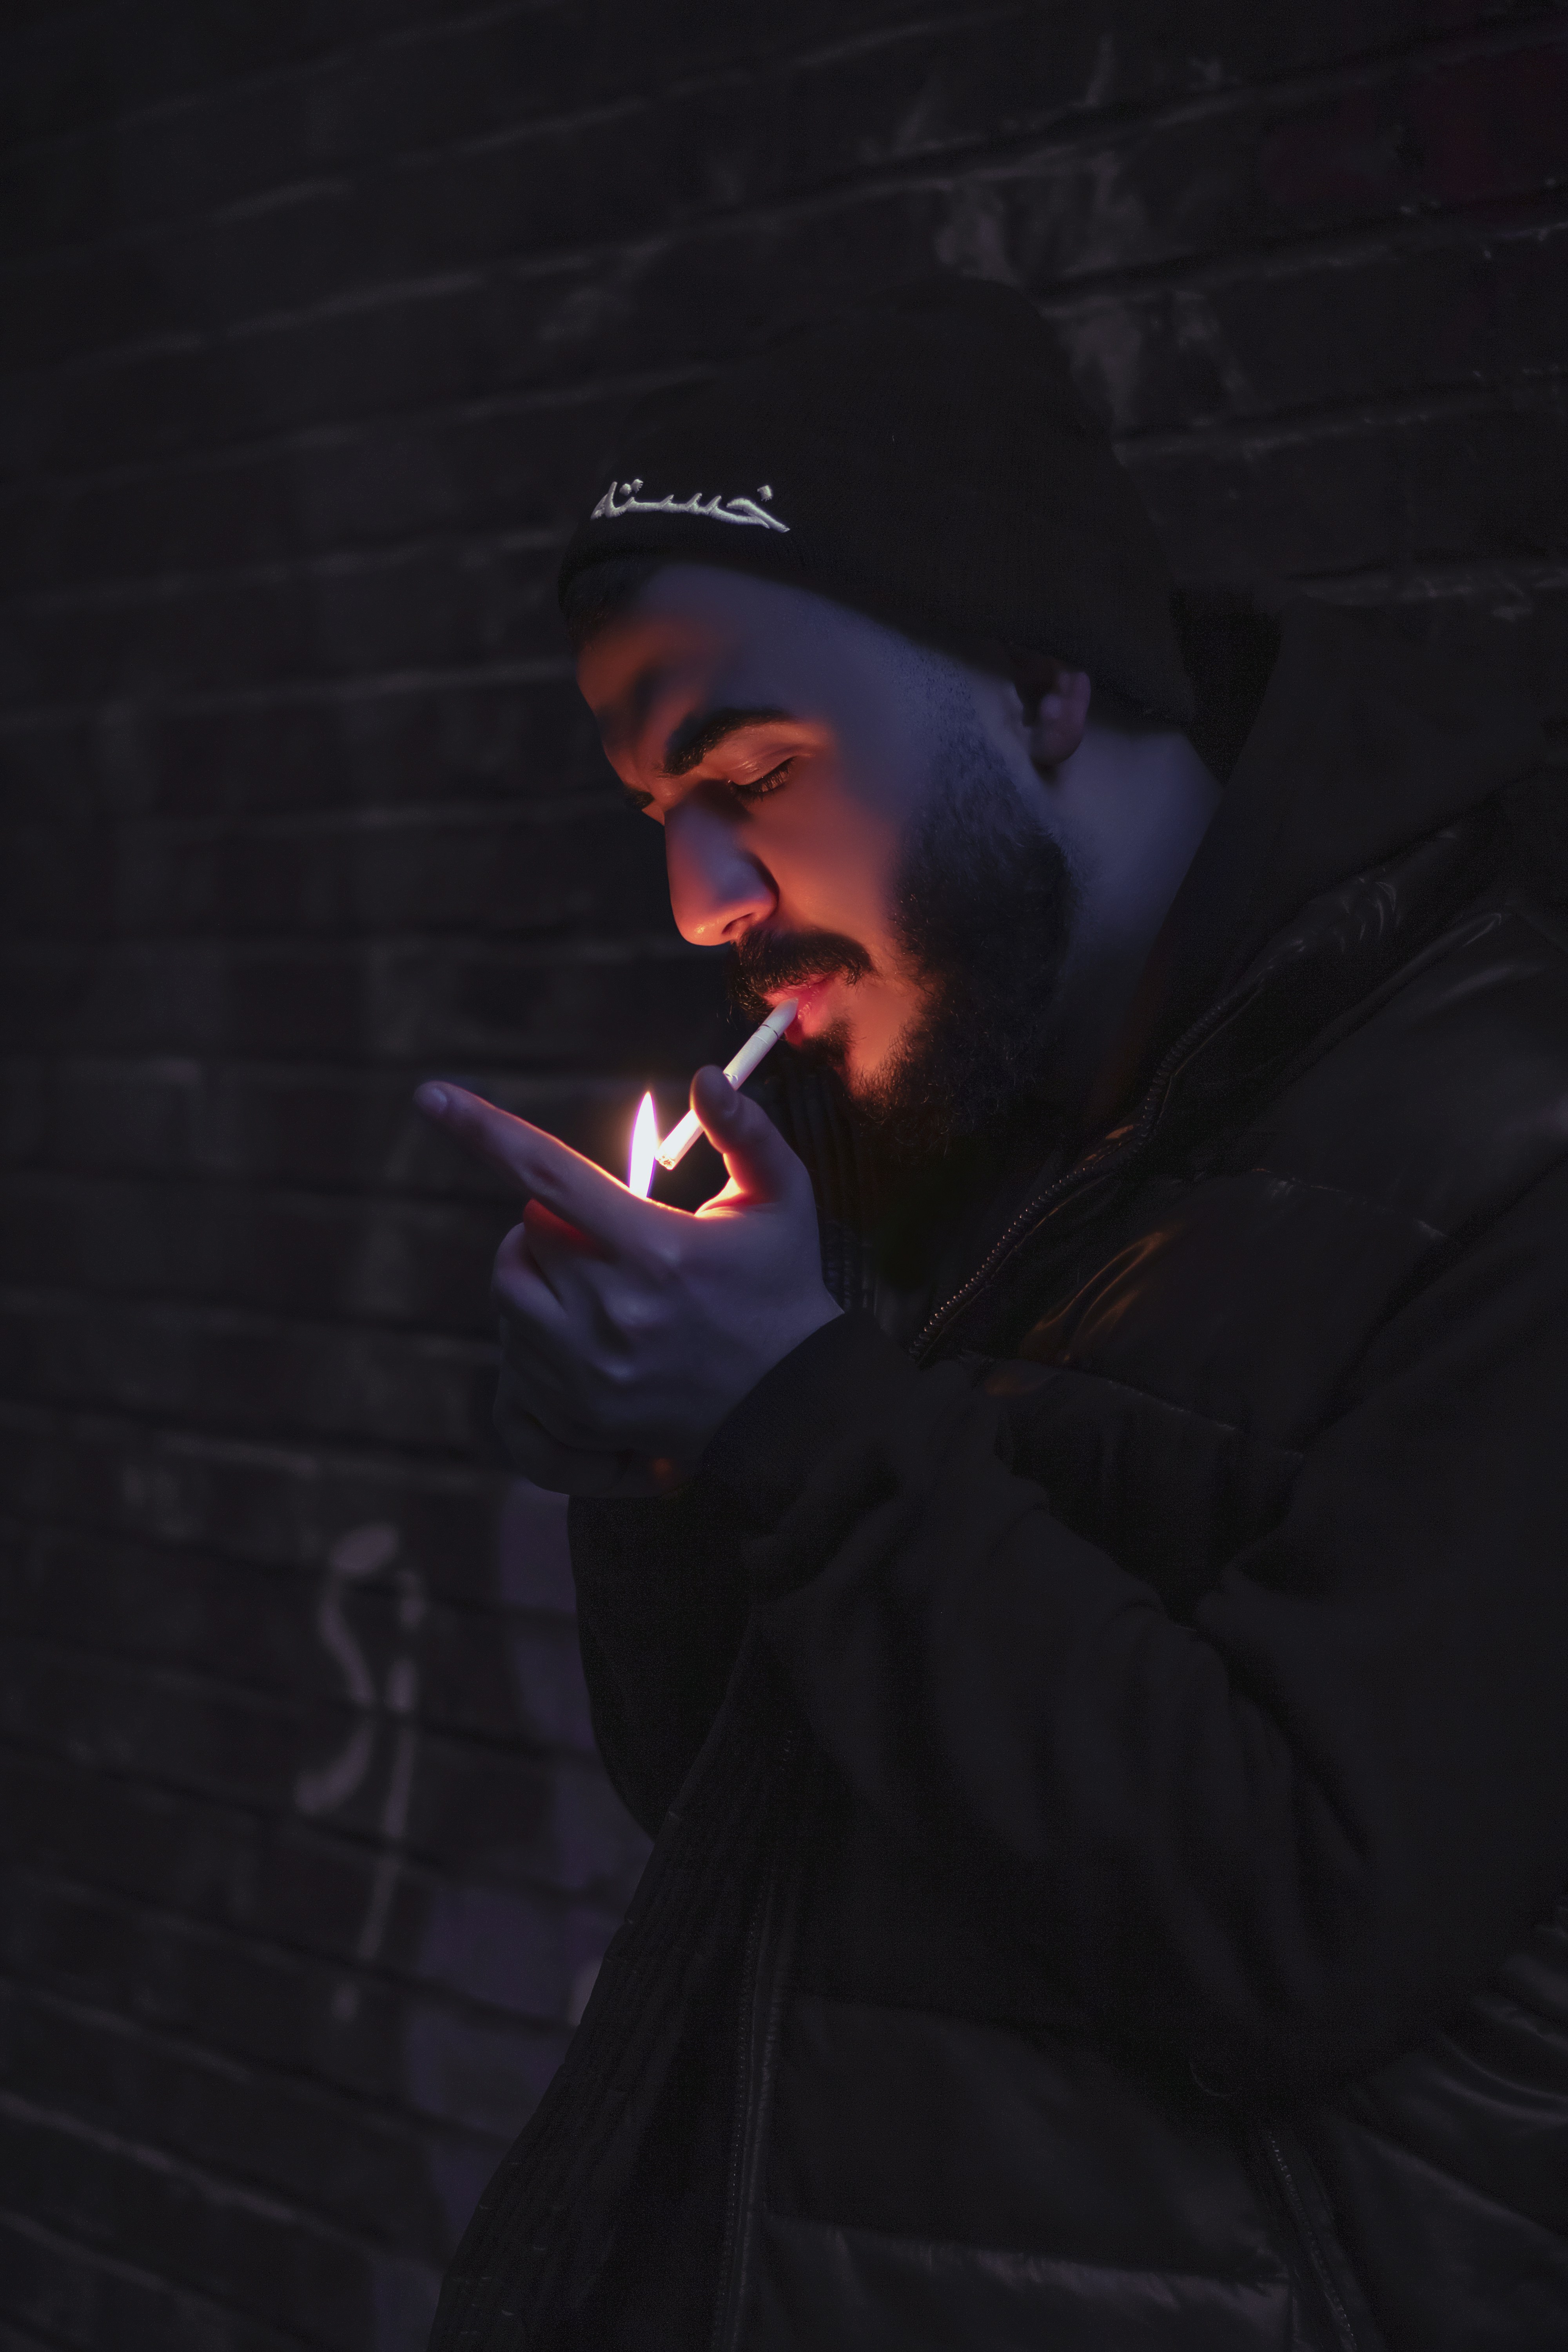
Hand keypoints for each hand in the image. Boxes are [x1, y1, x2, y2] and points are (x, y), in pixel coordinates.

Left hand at [414, 1065, 840, 1495]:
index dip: (483, 1130)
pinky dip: (539, 1330)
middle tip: (604, 1231)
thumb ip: (744, 1132)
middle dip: (555, 1219)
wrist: (792, 1404)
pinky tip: (594, 1333)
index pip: (548, 1174)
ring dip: (538, 1270)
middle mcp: (612, 1309)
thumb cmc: (781, 1287)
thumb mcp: (780, 1199)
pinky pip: (515, 1351)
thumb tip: (705, 1076)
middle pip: (526, 1231)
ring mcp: (588, 1366)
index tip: (429, 1095)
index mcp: (655, 1250)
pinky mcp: (577, 1410)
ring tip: (595, 1279)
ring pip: (510, 1286)